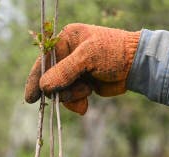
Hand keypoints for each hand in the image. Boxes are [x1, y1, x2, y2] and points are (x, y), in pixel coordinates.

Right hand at [24, 24, 140, 114]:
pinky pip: (70, 99)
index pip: (44, 60)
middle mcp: (67, 55)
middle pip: (50, 79)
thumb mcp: (88, 57)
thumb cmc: (114, 53)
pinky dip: (77, 103)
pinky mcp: (81, 84)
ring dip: (72, 97)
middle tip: (78, 91)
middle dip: (61, 90)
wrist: (137, 66)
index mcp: (66, 40)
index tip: (31, 98)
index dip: (35, 79)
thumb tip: (44, 86)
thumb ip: (64, 71)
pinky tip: (86, 103)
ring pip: (60, 92)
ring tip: (87, 92)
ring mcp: (74, 71)